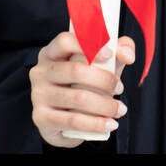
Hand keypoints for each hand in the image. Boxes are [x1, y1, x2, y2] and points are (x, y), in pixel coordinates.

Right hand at [30, 32, 134, 147]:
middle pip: (76, 70)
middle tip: (120, 88)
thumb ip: (119, 50)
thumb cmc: (85, 83)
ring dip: (106, 105)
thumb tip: (127, 54)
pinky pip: (73, 120)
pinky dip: (96, 123)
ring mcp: (38, 95)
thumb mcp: (102, 63)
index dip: (87, 45)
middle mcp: (40, 72)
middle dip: (105, 80)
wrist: (64, 119)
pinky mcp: (41, 117)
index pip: (64, 41)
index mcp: (51, 53)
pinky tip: (110, 124)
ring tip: (120, 110)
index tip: (109, 54)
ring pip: (78, 98)